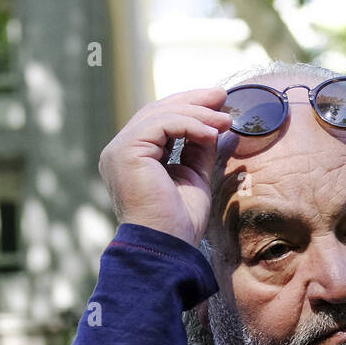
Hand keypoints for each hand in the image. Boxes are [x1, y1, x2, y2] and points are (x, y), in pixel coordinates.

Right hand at [98, 88, 234, 245]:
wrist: (168, 249)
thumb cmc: (180, 224)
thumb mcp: (195, 178)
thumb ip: (201, 150)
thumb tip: (221, 127)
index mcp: (135, 158)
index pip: (161, 121)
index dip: (190, 109)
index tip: (219, 105)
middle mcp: (122, 151)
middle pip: (158, 111)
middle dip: (194, 101)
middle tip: (223, 96)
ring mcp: (120, 150)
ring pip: (160, 114)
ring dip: (197, 113)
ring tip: (225, 119)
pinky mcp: (126, 151)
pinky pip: (161, 124)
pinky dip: (189, 124)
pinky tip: (211, 133)